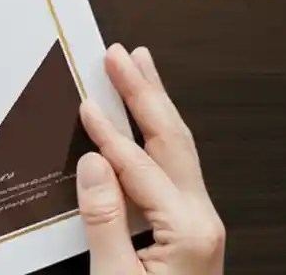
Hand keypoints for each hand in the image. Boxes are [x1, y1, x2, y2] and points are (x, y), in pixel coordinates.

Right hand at [76, 45, 224, 274]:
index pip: (139, 165)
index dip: (109, 132)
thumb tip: (94, 163)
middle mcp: (201, 220)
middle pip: (171, 140)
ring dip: (155, 103)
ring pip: (177, 147)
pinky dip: (154, 133)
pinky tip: (142, 118)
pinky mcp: (187, 228)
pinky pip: (171, 166)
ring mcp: (198, 223)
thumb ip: (105, 221)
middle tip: (119, 54)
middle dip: (144, 92)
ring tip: (139, 66)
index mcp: (187, 230)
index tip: (84, 101)